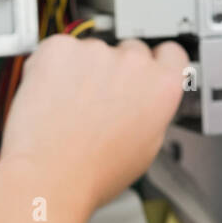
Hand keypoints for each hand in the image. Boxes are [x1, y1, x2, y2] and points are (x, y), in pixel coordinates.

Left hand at [0, 35, 187, 211]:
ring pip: (93, 51)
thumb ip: (153, 110)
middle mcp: (134, 63)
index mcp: (162, 86)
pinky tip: (54, 96)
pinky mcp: (60, 48)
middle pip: (131, 50)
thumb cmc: (95, 171)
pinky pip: (61, 49)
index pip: (171, 53)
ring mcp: (96, 52)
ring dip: (84, 70)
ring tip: (72, 106)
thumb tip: (146, 102)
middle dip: (118, 70)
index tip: (148, 69)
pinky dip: (55, 67)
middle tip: (102, 99)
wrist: (50, 174)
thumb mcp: (148, 147)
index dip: (158, 63)